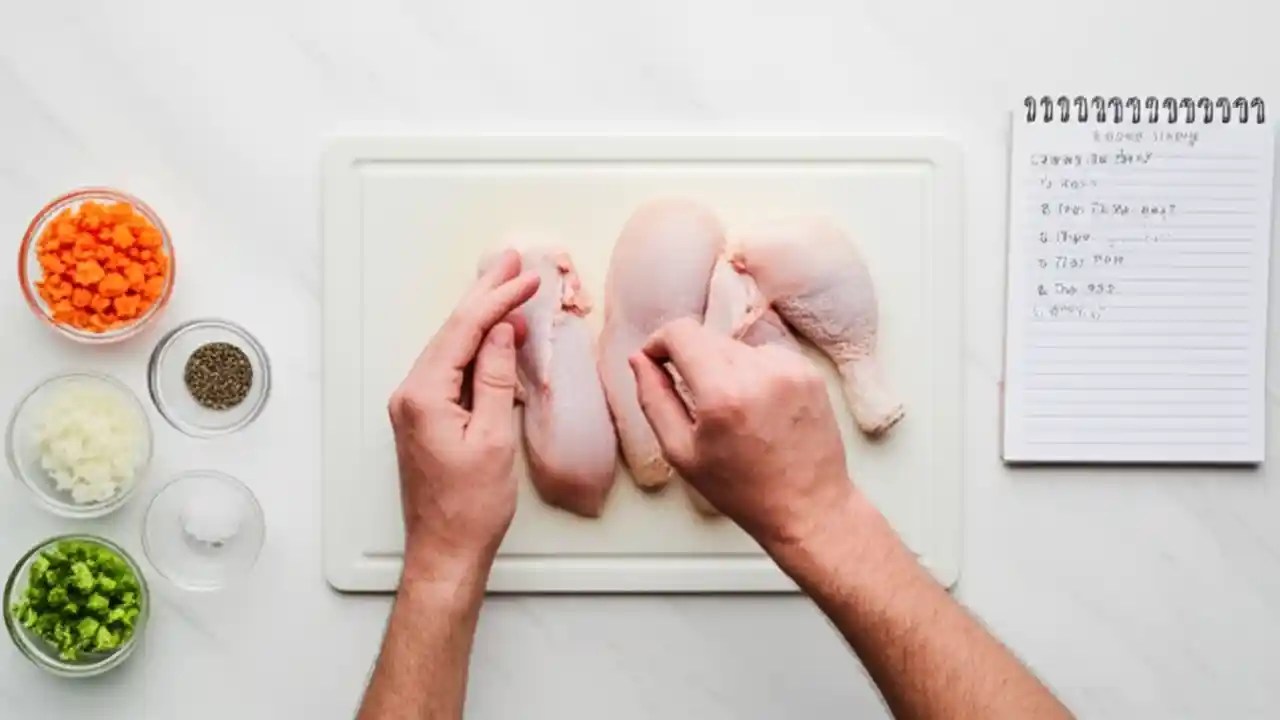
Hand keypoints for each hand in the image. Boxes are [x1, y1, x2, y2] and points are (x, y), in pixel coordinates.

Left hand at [388, 250, 538, 580]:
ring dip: (480, 316)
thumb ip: (495, 379)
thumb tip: (502, 333)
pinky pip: (450, 367)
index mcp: (423, 396)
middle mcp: (409, 394)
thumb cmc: (471, 507)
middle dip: (484, 293)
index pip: (464, 331)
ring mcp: (413, 406)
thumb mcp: (494, 438)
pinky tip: (493, 332)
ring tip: (506, 283)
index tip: (526, 278)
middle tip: (511, 260)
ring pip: (449, 346)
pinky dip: (474, 345)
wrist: (445, 552)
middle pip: (451, 330)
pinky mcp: (423, 418)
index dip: (498, 300)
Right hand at [628, 318, 855, 551]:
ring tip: (732, 409)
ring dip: (723, 367)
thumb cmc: (741, 489)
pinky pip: (765, 356)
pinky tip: (758, 408)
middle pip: (707, 337)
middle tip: (695, 399)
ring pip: (735, 346)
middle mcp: (760, 372)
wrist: (807, 507)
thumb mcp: (681, 452)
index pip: (681, 332)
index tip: (656, 362)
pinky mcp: (809, 371)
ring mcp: (790, 368)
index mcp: (723, 394)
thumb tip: (640, 360)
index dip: (659, 342)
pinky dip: (753, 373)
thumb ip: (654, 399)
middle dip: (692, 360)